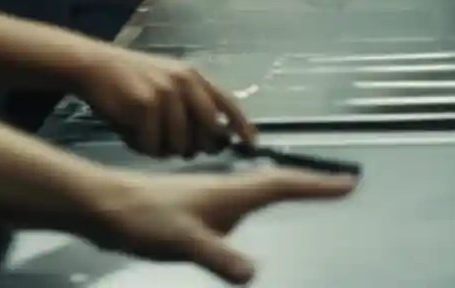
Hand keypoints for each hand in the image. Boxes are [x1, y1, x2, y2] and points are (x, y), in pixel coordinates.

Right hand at [75, 48, 256, 157]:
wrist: (95, 65)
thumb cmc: (133, 79)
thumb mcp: (170, 82)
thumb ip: (193, 103)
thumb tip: (216, 139)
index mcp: (194, 77)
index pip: (228, 103)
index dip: (242, 126)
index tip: (251, 145)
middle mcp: (185, 83)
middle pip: (208, 132)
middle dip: (198, 148)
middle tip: (181, 150)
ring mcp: (166, 94)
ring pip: (179, 145)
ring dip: (164, 150)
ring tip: (149, 136)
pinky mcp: (144, 106)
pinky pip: (153, 146)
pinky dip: (143, 147)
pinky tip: (132, 134)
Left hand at [87, 169, 356, 284]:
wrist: (105, 206)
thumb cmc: (143, 217)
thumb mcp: (184, 240)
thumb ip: (218, 256)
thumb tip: (252, 273)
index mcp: (232, 192)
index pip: (284, 184)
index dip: (317, 185)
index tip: (349, 182)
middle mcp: (227, 190)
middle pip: (278, 182)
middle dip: (310, 185)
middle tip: (339, 187)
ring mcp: (212, 198)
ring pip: (259, 190)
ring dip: (286, 189)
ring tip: (308, 194)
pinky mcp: (197, 209)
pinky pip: (241, 203)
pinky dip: (259, 204)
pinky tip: (247, 217)